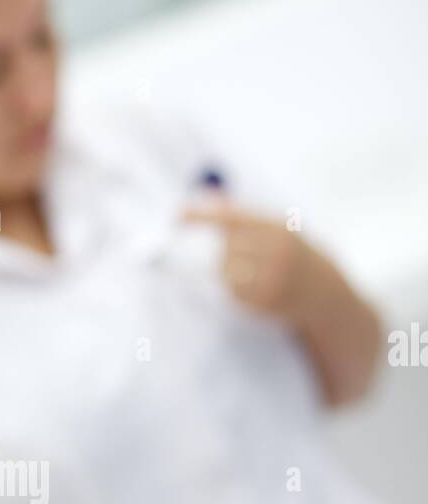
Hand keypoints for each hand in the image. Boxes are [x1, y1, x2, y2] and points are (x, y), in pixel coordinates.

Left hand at [182, 201, 330, 326]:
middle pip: (224, 249)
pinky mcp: (265, 304)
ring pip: (226, 274)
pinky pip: (232, 295)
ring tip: (238, 270)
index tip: (178, 216)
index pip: (231, 218)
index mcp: (278, 228)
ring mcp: (271, 280)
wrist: (325, 292)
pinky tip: (246, 286)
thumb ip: (243, 216)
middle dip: (212, 250)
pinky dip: (230, 290)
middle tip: (208, 252)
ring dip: (221, 272)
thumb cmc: (293, 254)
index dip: (201, 216)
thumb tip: (205, 199)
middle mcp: (276, 253)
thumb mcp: (278, 229)